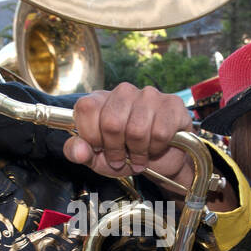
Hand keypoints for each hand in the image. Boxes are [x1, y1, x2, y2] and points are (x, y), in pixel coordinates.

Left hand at [65, 83, 193, 183]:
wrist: (161, 159)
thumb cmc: (126, 154)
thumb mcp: (97, 158)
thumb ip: (78, 152)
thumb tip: (77, 150)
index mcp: (100, 99)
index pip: (86, 109)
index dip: (92, 136)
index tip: (99, 148)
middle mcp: (124, 91)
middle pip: (112, 122)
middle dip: (115, 150)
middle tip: (121, 159)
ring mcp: (149, 95)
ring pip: (137, 130)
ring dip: (138, 153)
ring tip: (139, 157)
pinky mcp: (172, 104)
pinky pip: (160, 133)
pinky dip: (156, 148)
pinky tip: (155, 148)